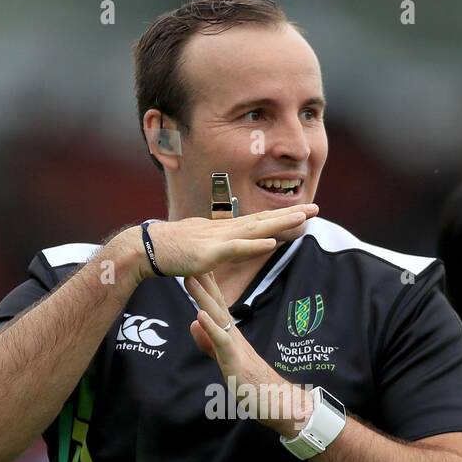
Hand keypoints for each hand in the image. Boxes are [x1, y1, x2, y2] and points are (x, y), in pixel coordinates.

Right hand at [139, 204, 317, 280]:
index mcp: (223, 231)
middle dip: (290, 214)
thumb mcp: (199, 249)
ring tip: (303, 218)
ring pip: (255, 229)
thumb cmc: (168, 250)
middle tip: (315, 208)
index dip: (280, 216)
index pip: (257, 222)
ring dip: (280, 223)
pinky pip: (236, 248)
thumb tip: (226, 250)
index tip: (301, 212)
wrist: (145, 249)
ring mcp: (217, 240)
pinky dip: (255, 244)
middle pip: (263, 220)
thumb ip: (215, 250)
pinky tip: (272, 241)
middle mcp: (224, 230)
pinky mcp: (209, 253)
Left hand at [184, 272, 311, 438]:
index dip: (204, 284)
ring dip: (203, 298)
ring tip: (190, 279)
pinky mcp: (236, 362)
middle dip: (202, 282)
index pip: (215, 305)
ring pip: (218, 318)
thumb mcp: (225, 360)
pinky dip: (211, 328)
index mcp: (230, 335)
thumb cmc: (253, 383)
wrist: (276, 402)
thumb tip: (194, 323)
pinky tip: (200, 315)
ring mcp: (235, 347)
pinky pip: (222, 343)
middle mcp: (233, 336)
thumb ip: (209, 342)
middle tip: (189, 258)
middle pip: (216, 304)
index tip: (193, 262)